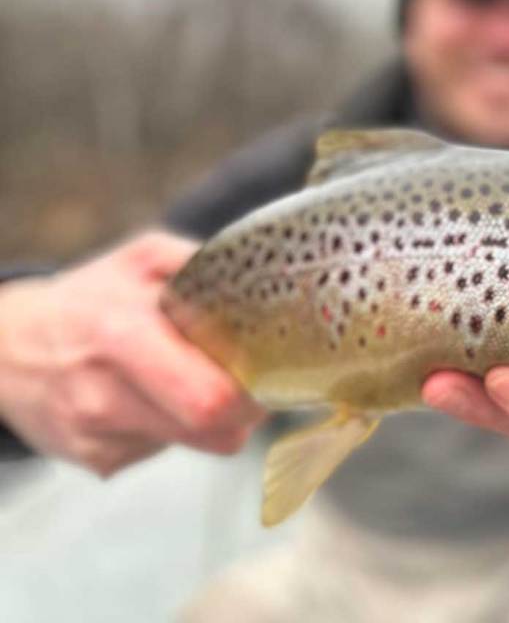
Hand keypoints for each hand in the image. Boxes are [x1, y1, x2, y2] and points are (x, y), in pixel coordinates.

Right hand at [0, 231, 264, 476]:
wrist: (3, 347)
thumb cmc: (89, 299)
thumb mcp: (140, 259)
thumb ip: (199, 264)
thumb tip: (262, 281)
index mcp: (120, 335)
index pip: (212, 396)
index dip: (255, 388)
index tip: (269, 367)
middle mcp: (103, 395)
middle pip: (213, 432)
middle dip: (248, 410)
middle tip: (253, 384)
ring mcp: (96, 436)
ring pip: (197, 445)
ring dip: (214, 420)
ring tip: (196, 381)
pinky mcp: (95, 462)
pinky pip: (164, 451)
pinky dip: (175, 428)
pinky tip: (154, 400)